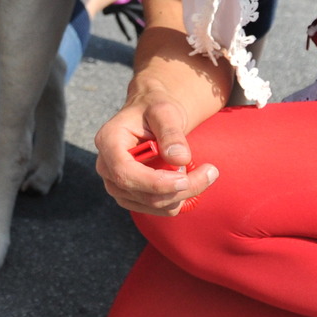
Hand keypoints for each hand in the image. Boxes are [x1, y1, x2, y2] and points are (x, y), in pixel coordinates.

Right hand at [93, 92, 216, 216]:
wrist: (150, 116)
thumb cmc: (155, 108)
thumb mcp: (164, 111)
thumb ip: (171, 132)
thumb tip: (180, 159)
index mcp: (108, 141)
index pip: (125, 172)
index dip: (155, 182)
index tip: (186, 179)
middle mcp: (106, 166)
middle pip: (141, 193)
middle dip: (180, 189)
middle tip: (211, 171)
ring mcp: (115, 184)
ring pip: (151, 204)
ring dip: (182, 194)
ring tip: (201, 171)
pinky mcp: (129, 195)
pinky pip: (155, 208)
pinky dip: (177, 199)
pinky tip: (187, 179)